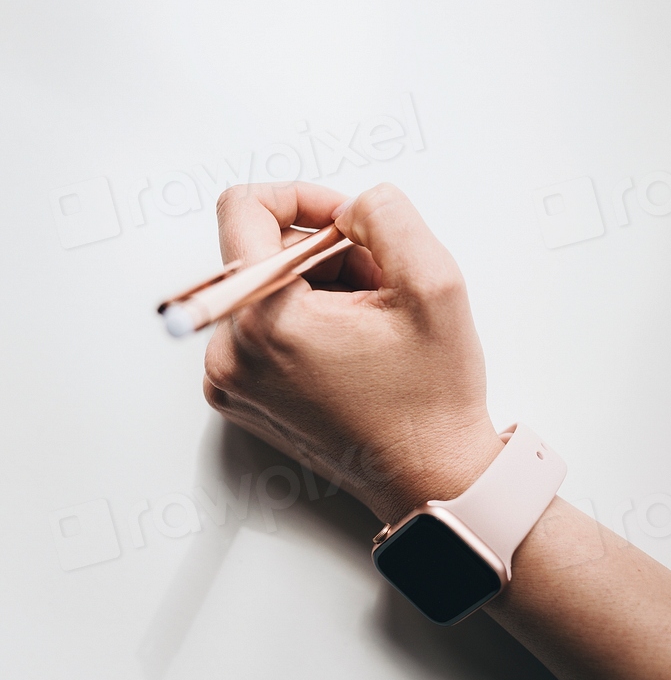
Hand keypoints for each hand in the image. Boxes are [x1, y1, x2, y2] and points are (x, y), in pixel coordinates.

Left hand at [203, 182, 501, 521]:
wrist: (429, 481)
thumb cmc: (432, 398)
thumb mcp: (434, 283)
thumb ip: (385, 213)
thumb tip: (345, 207)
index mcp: (265, 322)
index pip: (244, 209)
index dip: (302, 198)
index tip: (347, 225)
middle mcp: (228, 352)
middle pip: (263, 252)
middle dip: (326, 255)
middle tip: (379, 290)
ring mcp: (228, 379)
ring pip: (265, 287)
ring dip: (321, 287)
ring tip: (371, 325)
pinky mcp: (238, 395)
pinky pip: (261, 325)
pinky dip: (306, 320)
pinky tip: (351, 348)